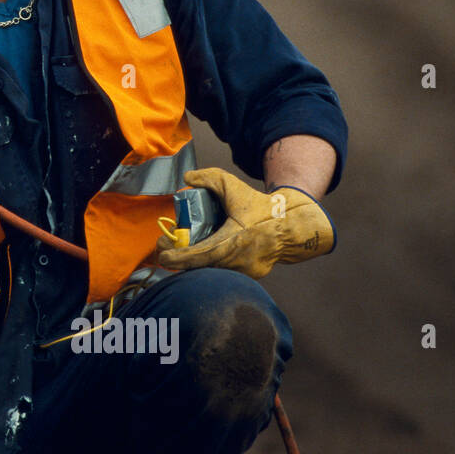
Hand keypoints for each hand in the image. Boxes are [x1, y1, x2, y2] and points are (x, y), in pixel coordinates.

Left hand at [157, 167, 334, 279]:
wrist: (291, 225)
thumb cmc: (259, 205)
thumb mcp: (233, 185)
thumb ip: (209, 178)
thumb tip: (186, 179)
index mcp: (235, 239)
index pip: (202, 255)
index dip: (180, 258)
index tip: (163, 255)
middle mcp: (241, 259)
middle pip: (201, 266)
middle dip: (180, 258)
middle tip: (166, 246)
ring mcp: (246, 270)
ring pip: (212, 271)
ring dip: (194, 262)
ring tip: (182, 246)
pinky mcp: (251, 275)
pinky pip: (224, 272)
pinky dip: (211, 264)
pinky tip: (202, 253)